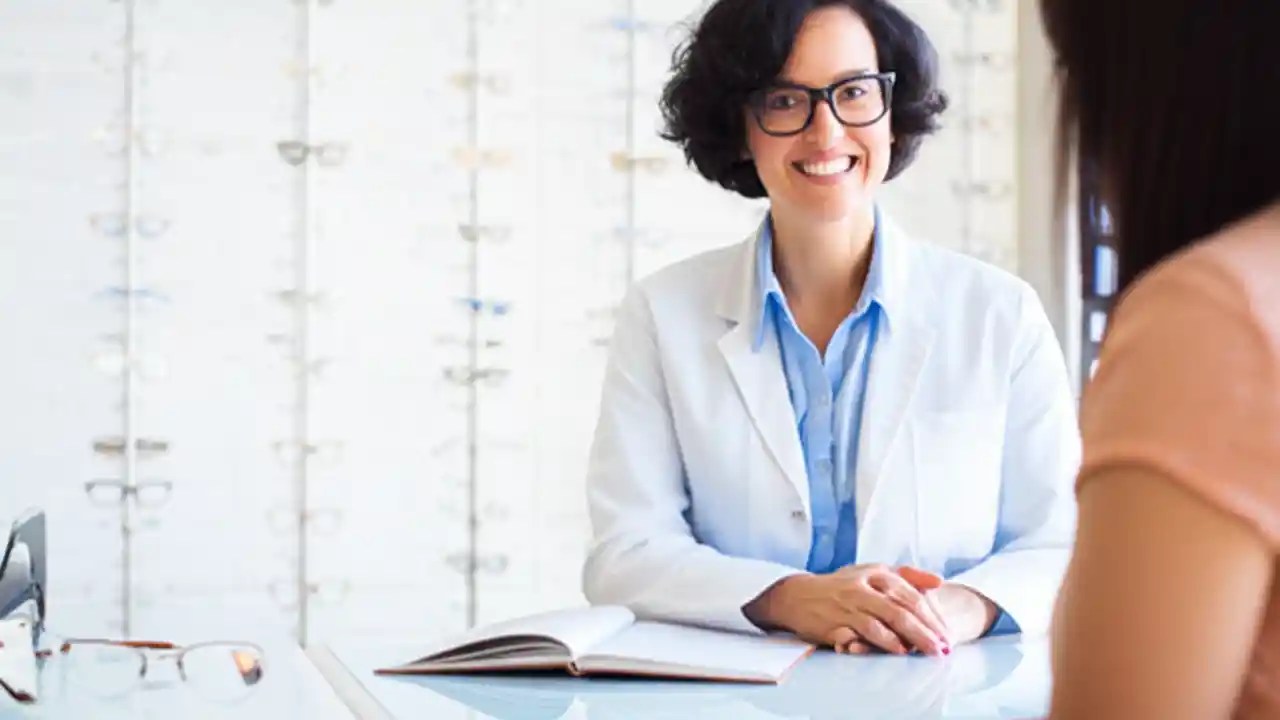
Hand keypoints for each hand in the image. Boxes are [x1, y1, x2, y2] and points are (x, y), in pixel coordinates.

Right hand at [743, 564, 950, 655]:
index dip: (932, 617)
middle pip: (901, 611)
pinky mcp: (835, 622)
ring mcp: (848, 605)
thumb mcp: (872, 573)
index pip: (911, 597)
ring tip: (926, 652)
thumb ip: (907, 577)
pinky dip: (881, 642)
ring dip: (908, 639)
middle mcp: (863, 587)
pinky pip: (861, 634)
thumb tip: (939, 582)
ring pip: (884, 622)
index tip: (947, 635)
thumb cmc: (840, 586)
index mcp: (877, 574)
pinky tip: (896, 650)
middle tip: (943, 648)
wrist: (797, 595)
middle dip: (926, 631)